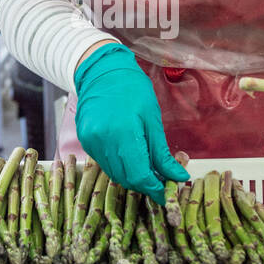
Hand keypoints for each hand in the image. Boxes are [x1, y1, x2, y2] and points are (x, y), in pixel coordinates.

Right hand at [74, 43, 188, 202]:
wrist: (101, 71)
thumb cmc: (132, 89)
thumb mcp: (153, 120)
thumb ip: (162, 154)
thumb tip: (179, 176)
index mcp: (122, 134)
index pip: (139, 175)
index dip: (155, 188)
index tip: (168, 192)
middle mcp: (102, 141)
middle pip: (126, 178)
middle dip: (145, 184)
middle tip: (162, 181)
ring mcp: (90, 143)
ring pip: (114, 173)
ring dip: (133, 176)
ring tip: (149, 169)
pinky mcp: (85, 142)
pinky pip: (105, 163)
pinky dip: (120, 165)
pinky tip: (131, 156)